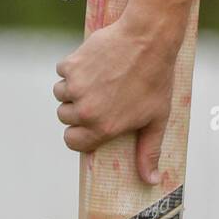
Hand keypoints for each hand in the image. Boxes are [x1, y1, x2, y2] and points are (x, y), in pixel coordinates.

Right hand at [55, 14, 182, 186]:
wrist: (149, 36)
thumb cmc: (156, 77)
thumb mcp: (157, 117)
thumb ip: (150, 151)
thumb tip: (152, 181)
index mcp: (102, 128)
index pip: (72, 142)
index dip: (80, 132)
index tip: (90, 121)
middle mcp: (85, 110)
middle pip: (65, 116)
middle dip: (79, 107)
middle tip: (102, 93)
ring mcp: (76, 86)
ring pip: (60, 93)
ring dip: (73, 86)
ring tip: (98, 77)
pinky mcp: (72, 64)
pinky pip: (62, 70)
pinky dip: (73, 65)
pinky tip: (95, 61)